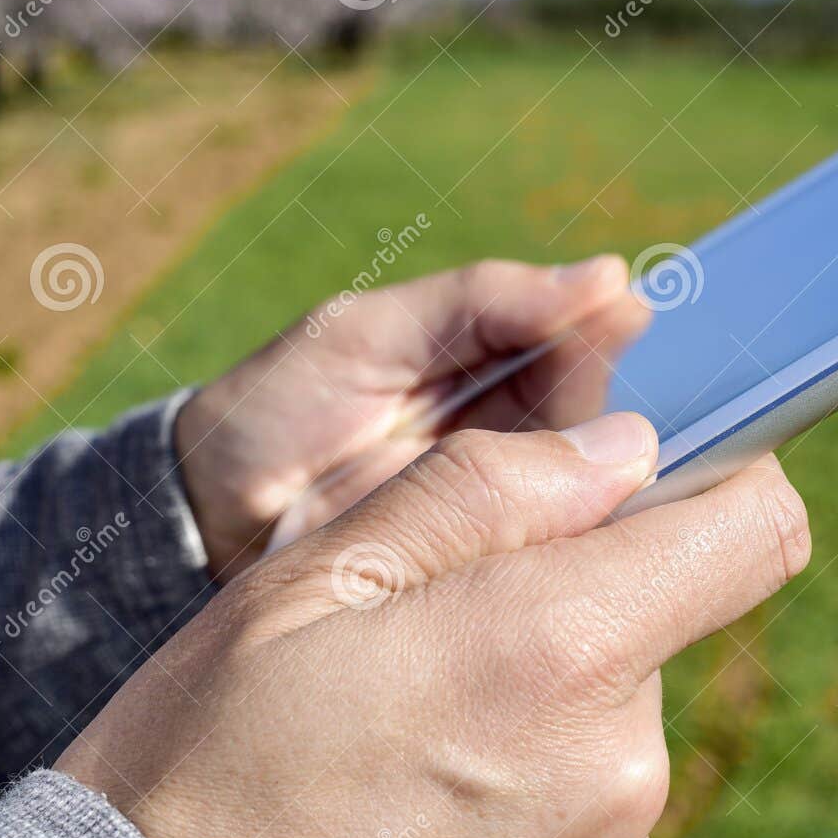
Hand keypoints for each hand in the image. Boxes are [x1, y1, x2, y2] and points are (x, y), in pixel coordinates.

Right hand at [56, 412, 809, 837]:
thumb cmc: (211, 749)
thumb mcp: (316, 572)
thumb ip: (487, 491)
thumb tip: (624, 448)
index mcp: (560, 644)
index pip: (753, 530)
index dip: (717, 486)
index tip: (646, 491)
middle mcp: (621, 765)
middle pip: (656, 629)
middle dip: (570, 613)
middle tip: (436, 650)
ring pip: (618, 731)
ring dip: (546, 719)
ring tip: (413, 755)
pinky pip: (603, 829)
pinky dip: (541, 812)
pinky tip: (432, 830)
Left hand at [174, 256, 647, 579]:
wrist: (205, 522)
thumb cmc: (277, 407)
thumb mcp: (367, 333)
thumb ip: (479, 302)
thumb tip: (604, 275)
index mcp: (476, 358)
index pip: (565, 335)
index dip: (599, 324)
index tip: (632, 307)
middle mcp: (502, 428)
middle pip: (585, 408)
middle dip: (606, 393)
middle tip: (625, 388)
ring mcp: (497, 499)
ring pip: (579, 475)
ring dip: (606, 466)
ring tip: (629, 451)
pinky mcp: (490, 562)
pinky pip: (551, 542)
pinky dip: (578, 529)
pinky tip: (607, 518)